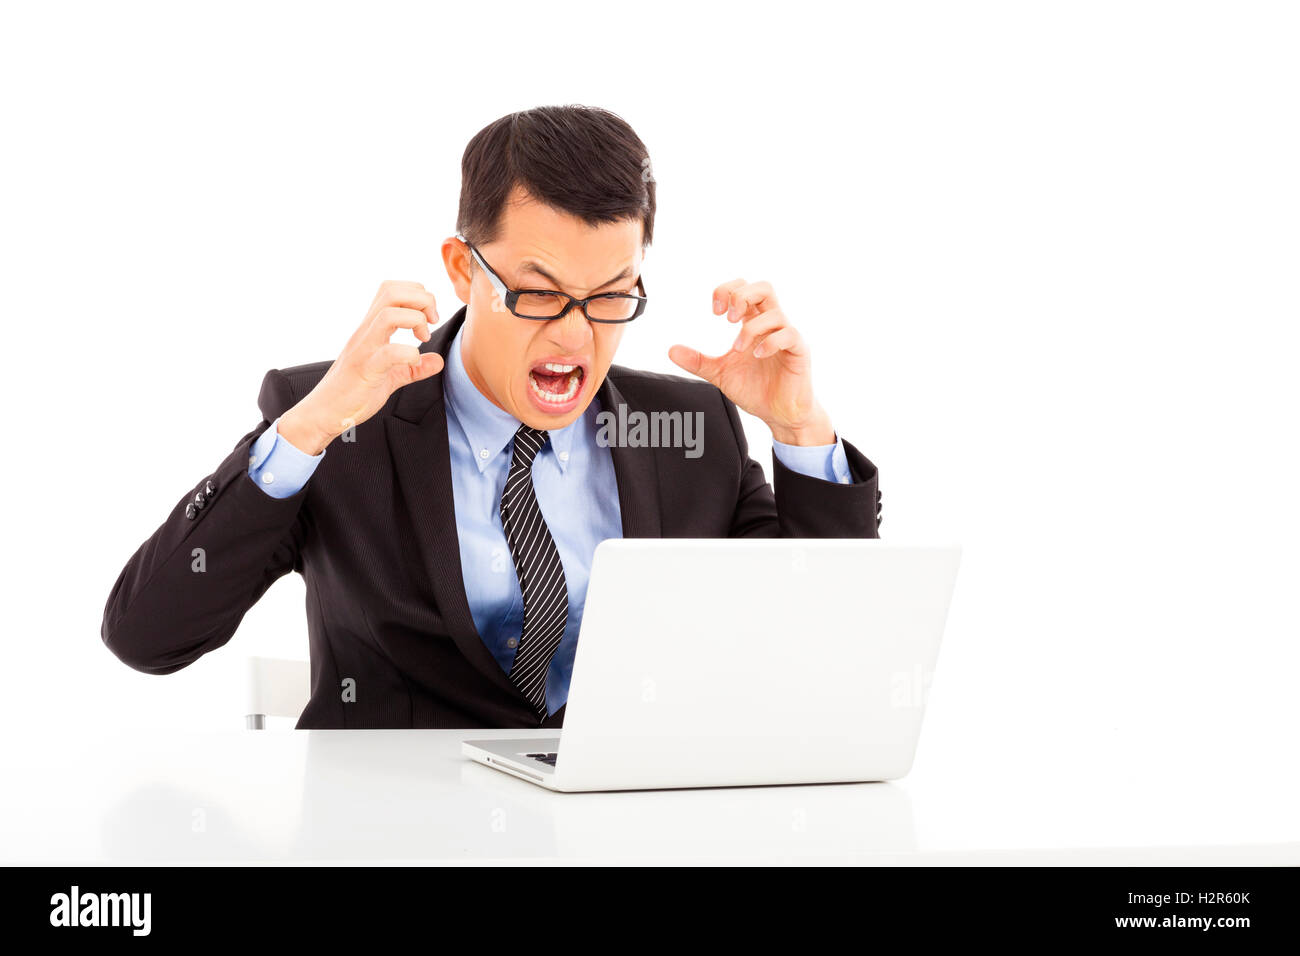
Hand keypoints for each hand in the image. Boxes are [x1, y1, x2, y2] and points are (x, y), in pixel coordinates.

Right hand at [278, 280, 444, 454]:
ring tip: (423, 338)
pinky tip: (414, 362)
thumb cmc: (353, 392)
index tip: (430, 318)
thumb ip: (414, 367)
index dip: (417, 294)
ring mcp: (364, 348)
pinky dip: (408, 354)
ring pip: (389, 314)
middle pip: (392, 292)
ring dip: (416, 320)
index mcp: (371, 329)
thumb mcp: (391, 377)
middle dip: (421, 299)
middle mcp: (366, 332)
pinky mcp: (365, 370)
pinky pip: (388, 353)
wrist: (325, 413)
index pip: (392, 289)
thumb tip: (438, 360)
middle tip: (432, 321)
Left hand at [668, 279, 834, 445]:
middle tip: (726, 319)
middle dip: (741, 297)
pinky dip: (770, 342)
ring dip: (750, 328)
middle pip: (763, 288)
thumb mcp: (720, 373)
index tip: (714, 311)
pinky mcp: (799, 352)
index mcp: (753, 323)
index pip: (743, 288)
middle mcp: (771, 325)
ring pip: (775, 312)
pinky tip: (757, 354)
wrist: (778, 414)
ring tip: (738, 348)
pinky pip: (789, 335)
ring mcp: (787, 336)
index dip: (727, 291)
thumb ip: (697, 361)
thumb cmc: (756, 389)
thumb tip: (671, 350)